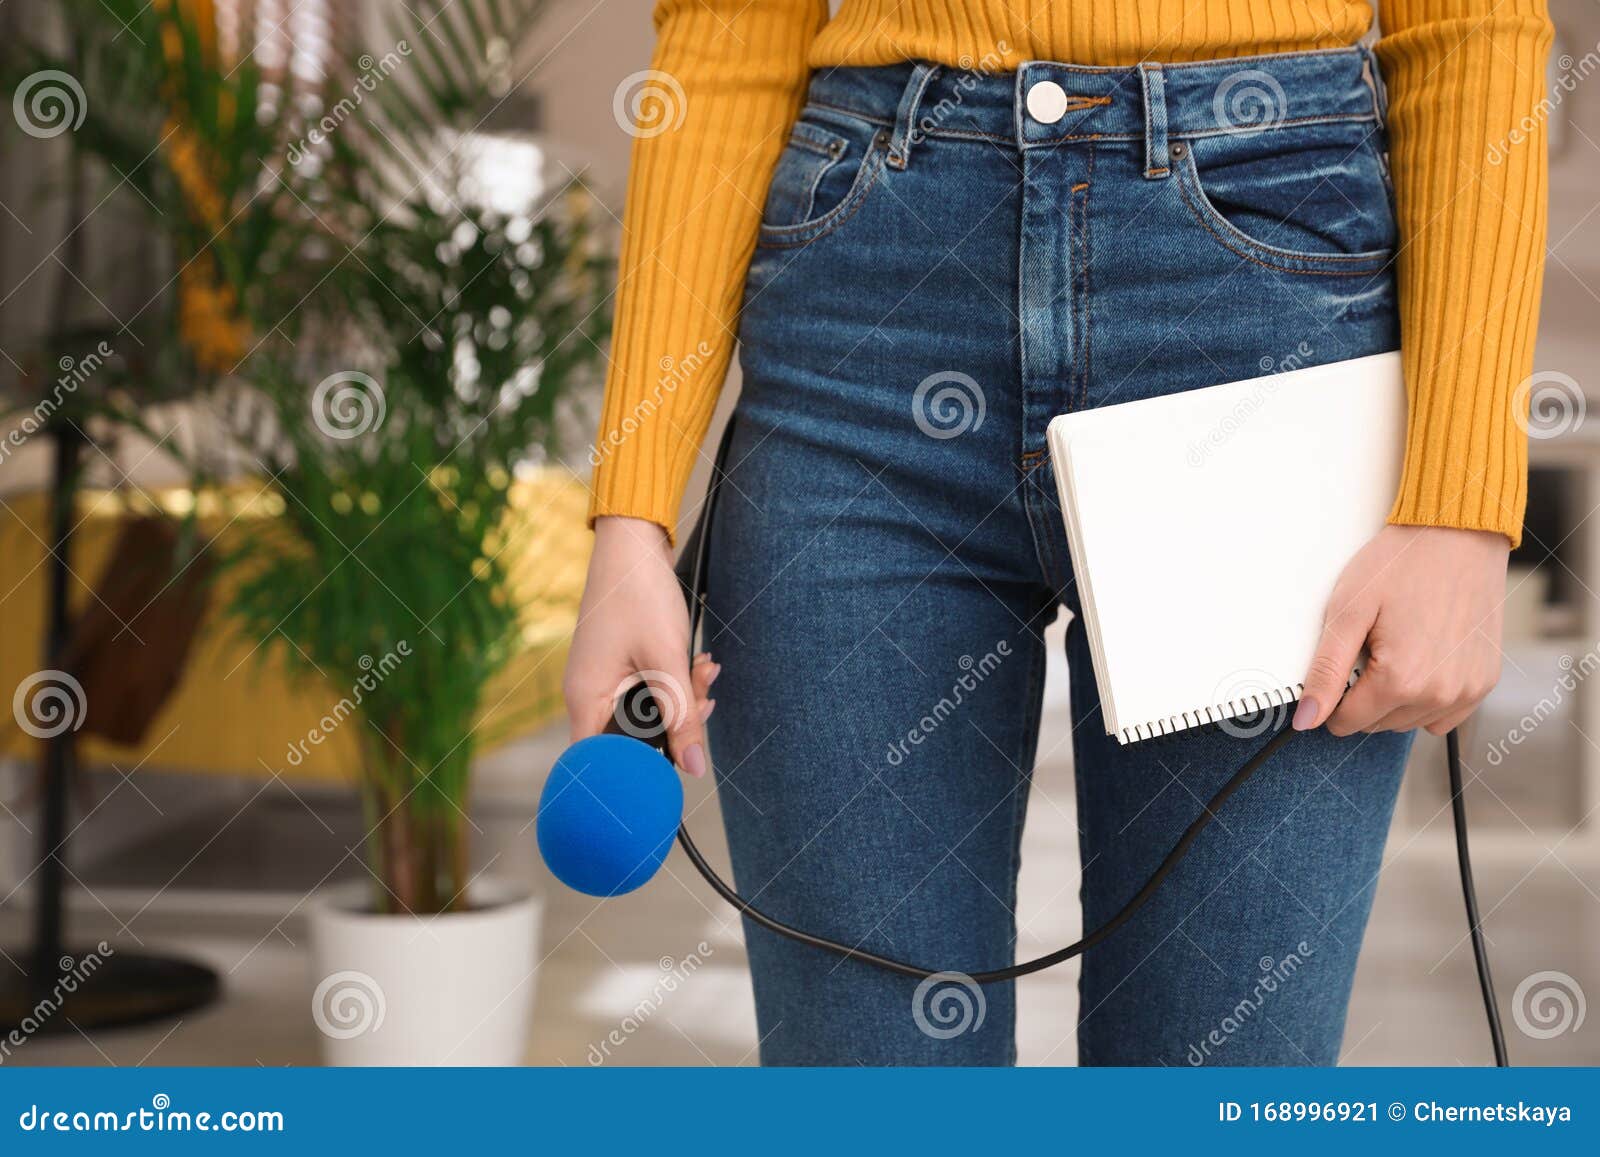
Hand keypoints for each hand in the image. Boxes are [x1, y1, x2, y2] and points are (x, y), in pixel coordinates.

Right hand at [563, 516, 717, 775]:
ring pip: (646, 713)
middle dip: (674, 722)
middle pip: (631, 740)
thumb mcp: (667, 660)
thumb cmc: (640, 595)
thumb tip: (695, 767)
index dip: (634, 774)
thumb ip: (681, 716)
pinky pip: (648, 690)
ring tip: (704, 669)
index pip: (598, 764)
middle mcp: (588, 695)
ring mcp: (603, 681)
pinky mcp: (619, 667)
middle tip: (703, 697)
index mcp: (586, 699)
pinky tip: (698, 663)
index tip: (674, 764)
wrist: (634, 543)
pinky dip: (675, 681)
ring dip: (681, 697)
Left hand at [1296, 525, 1509, 735]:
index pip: (1347, 722)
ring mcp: (1468, 690)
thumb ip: (1326, 672)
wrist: (1458, 534)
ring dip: (1393, 699)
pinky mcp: (1485, 681)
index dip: (1333, 697)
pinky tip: (1420, 662)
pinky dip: (1426, 700)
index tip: (1339, 666)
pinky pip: (1444, 715)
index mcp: (1401, 681)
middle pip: (1377, 724)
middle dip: (1363, 695)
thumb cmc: (1401, 564)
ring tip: (1396, 647)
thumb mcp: (1347, 612)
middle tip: (1369, 646)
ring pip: (1409, 721)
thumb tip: (1307, 719)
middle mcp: (1440, 694)